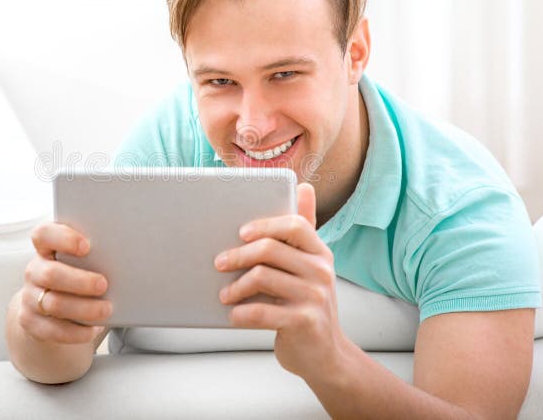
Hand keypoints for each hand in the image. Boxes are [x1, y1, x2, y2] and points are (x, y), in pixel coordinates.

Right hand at [17, 221, 112, 344]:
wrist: (50, 310)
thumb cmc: (77, 277)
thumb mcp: (82, 262)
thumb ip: (95, 255)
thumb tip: (127, 255)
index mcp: (46, 248)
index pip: (44, 235)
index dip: (63, 238)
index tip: (86, 246)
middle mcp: (35, 271)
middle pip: (51, 274)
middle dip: (80, 281)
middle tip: (104, 284)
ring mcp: (30, 297)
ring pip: (54, 304)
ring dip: (84, 308)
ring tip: (106, 309)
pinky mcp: (31, 322)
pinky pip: (52, 330)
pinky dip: (76, 332)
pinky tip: (93, 329)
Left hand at [214, 183, 343, 376]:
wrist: (324, 355)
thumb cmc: (306, 305)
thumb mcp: (309, 266)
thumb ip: (302, 231)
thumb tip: (305, 187)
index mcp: (320, 252)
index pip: (295, 224)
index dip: (265, 224)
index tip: (240, 233)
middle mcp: (322, 271)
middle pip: (271, 249)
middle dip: (238, 255)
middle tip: (218, 263)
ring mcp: (316, 297)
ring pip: (262, 277)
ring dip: (235, 286)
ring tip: (224, 294)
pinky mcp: (306, 322)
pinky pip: (263, 311)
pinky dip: (242, 313)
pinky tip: (234, 316)